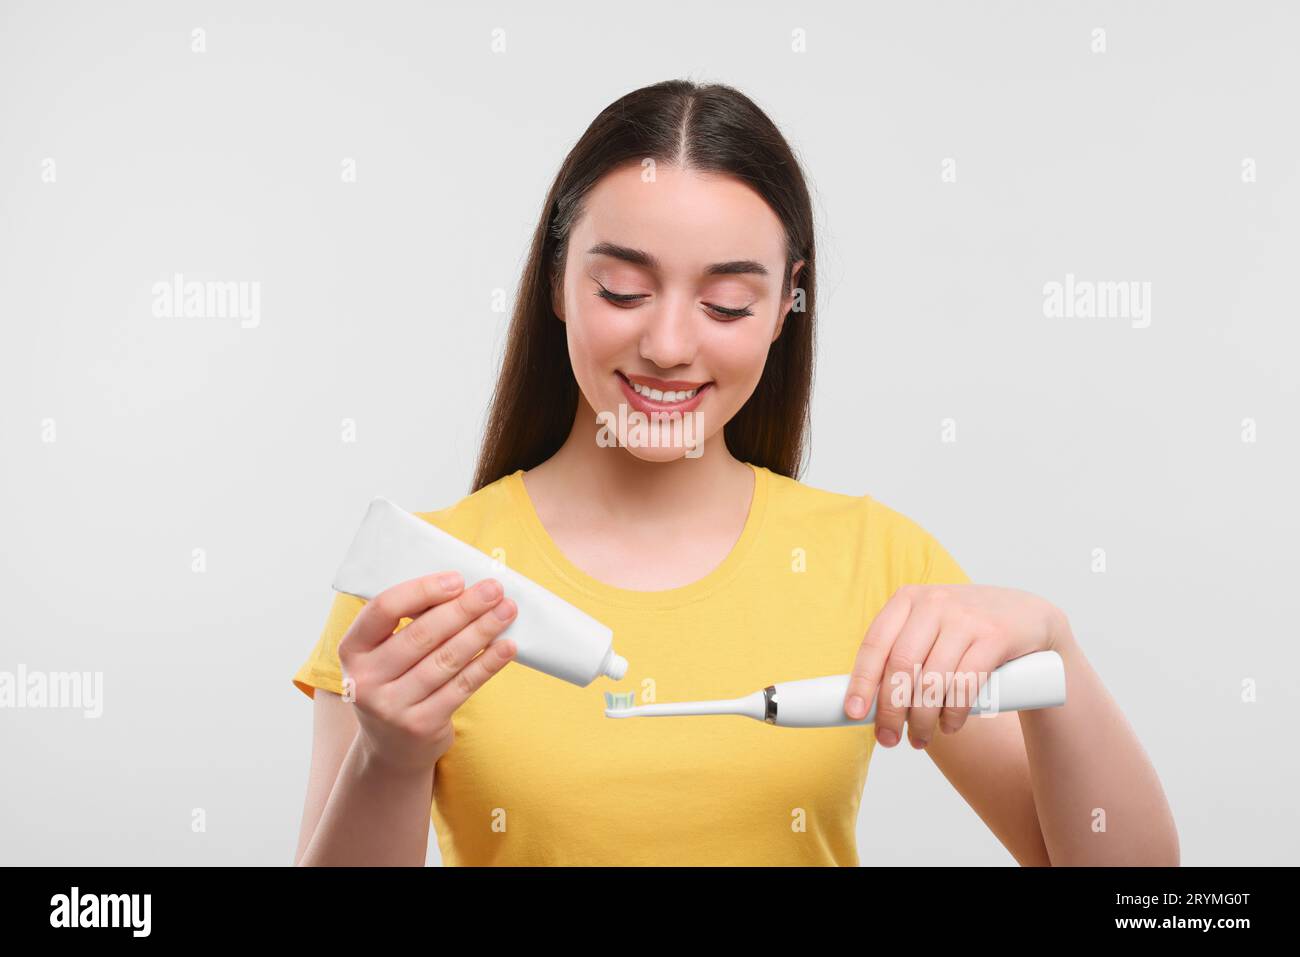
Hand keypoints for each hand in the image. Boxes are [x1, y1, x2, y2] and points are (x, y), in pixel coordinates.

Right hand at [337, 572, 518, 772]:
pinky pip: (462, 687)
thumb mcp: (385, 654)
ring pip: (446, 659)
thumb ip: (410, 622)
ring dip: (481, 631)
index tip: (457, 579)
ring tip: (506, 611)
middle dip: (463, 608)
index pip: (384, 609)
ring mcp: (391, 706)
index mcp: (352, 649)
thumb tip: (462, 588)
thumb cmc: (396, 682)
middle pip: (421, 634)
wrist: (391, 748)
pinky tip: (507, 647)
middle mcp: (365, 678)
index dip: (422, 591)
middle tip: (493, 590)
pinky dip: (487, 663)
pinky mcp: (420, 725)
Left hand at [843, 584, 1065, 748]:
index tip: (854, 714)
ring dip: (923, 721)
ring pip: (933, 681)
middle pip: (901, 666)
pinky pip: (966, 684)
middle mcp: (934, 603)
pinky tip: (949, 727)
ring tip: (920, 740)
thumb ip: (901, 654)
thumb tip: (866, 704)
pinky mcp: (996, 636)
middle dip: (891, 711)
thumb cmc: (965, 633)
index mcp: (908, 599)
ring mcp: (966, 618)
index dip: (861, 682)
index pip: (875, 644)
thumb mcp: (929, 628)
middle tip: (889, 740)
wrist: (1028, 617)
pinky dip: (954, 713)